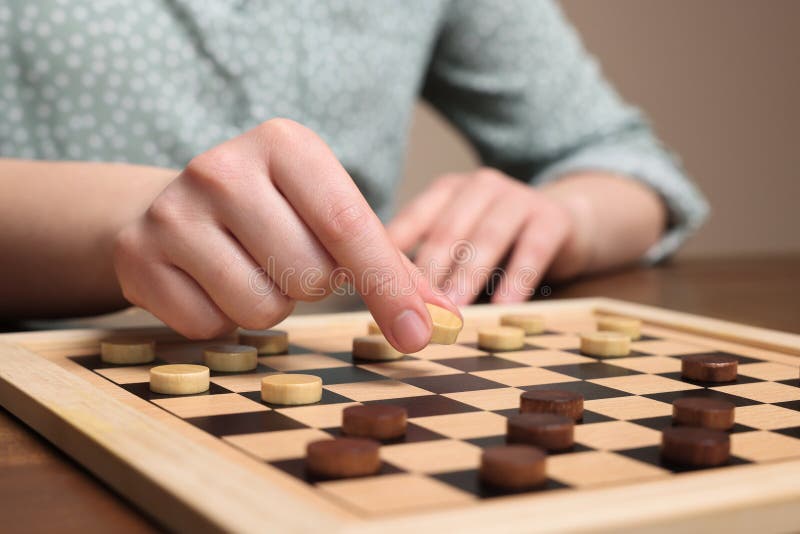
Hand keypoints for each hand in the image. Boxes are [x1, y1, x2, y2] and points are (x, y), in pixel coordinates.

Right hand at [113, 119, 455, 352]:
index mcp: (284, 144)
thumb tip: (441, 319)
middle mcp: (223, 167)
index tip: (420, 334)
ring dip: (270, 304)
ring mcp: (173, 212)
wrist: (176, 208)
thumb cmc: (273, 212)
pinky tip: (211, 283)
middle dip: (313, 286)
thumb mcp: (328, 213)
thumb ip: (387, 264)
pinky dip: (222, 319)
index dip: (389, 288)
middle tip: (289, 259)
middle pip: (307, 275)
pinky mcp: (138, 257)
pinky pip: (210, 326)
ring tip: (250, 268)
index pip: (349, 226)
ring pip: (261, 308)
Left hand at [387, 168, 576, 304]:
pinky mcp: (552, 218)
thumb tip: (380, 300)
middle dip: (429, 271)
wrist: (567, 222)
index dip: (392, 251)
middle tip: (412, 306)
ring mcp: (517, 198)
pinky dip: (516, 281)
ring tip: (453, 310)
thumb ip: (429, 261)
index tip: (373, 283)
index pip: (413, 218)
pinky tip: (504, 308)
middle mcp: (479, 187)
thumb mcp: (462, 242)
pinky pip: (531, 251)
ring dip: (468, 277)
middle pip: (447, 230)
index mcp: (448, 192)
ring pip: (486, 238)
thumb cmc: (498, 240)